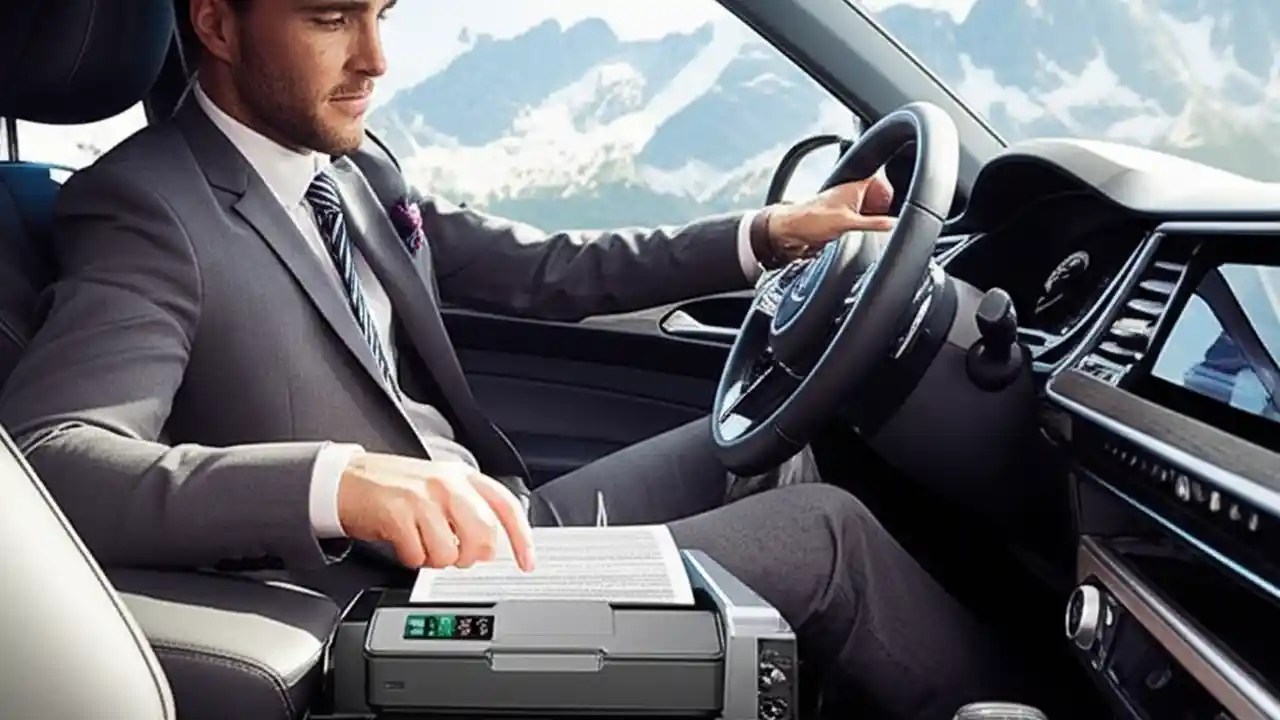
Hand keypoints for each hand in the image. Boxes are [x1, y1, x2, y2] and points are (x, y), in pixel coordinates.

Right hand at [337, 453, 535, 571]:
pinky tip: (402, 542)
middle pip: (483, 537)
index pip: (506, 507)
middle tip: (452, 552)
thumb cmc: (392, 487)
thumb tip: (491, 543)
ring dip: (435, 558)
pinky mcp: (398, 514)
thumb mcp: (437, 486)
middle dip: (470, 556)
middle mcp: (447, 484)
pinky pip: (419, 557)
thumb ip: (467, 508)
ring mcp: (423, 498)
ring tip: (420, 542)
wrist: (345, 480)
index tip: (526, 563)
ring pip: (451, 553)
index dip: (521, 538)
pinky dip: (411, 558)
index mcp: (463, 476)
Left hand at [753, 168, 895, 267]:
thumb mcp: (847, 222)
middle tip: (897, 213)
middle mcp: (851, 194)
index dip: (891, 183)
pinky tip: (869, 232)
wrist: (790, 231)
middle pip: (877, 194)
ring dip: (877, 215)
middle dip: (887, 202)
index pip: (879, 177)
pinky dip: (868, 224)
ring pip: (869, 207)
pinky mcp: (842, 219)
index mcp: (854, 186)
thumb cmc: (810, 220)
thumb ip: (871, 223)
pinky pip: (861, 219)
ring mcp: (846, 207)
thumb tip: (892, 223)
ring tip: (885, 224)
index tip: (904, 193)